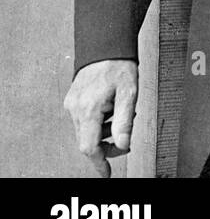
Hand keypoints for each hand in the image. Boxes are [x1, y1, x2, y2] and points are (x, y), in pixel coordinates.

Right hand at [63, 59, 137, 177]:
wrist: (106, 46)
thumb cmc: (119, 66)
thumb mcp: (129, 93)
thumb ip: (124, 121)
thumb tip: (123, 145)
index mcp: (89, 110)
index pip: (89, 147)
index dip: (99, 162)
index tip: (106, 173)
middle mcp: (75, 109)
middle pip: (88, 141)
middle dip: (107, 143)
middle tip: (125, 133)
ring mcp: (71, 104)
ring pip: (86, 130)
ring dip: (104, 129)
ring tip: (121, 111)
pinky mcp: (72, 100)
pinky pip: (84, 119)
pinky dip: (98, 120)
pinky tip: (110, 106)